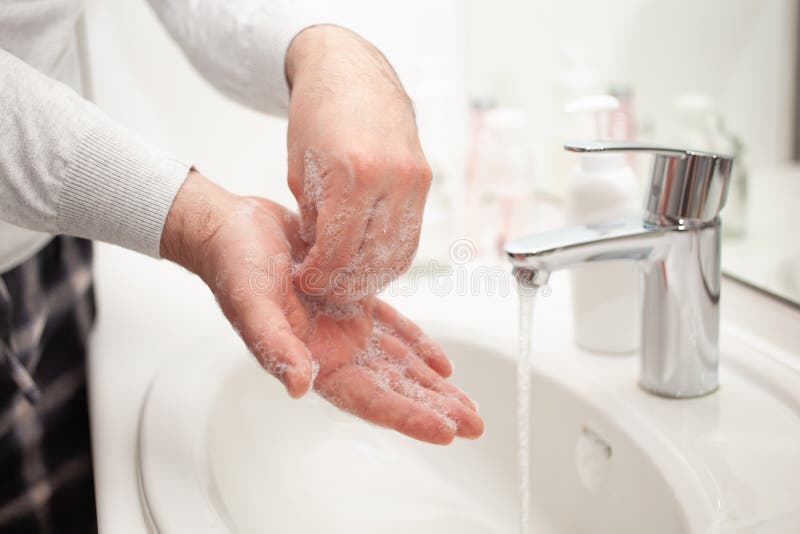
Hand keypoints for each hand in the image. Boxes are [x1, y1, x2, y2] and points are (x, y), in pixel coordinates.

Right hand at [161, 172, 482, 443]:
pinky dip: (419, 344)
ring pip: (400, 362)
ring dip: (433, 383)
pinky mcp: (353, 300)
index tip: (446, 431)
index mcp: (312, 359)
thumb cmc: (233, 267)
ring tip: (466, 403)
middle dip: (434, 407)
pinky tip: (442, 362)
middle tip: (474, 424)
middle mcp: (333, 349)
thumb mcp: (252, 305)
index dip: (408, 416)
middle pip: (394, 387)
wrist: (231, 229)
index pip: (370, 397)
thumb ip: (275, 347)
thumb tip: (297, 386)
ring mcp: (345, 327)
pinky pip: (394, 328)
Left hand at [285, 25, 431, 300]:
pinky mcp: (424, 179)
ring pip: (399, 251)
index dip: (320, 275)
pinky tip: (373, 266)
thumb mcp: (300, 170)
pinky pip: (412, 233)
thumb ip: (315, 219)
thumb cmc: (317, 115)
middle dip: (345, 282)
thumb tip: (325, 260)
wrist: (352, 72)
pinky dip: (394, 257)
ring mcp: (413, 179)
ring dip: (374, 276)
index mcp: (352, 174)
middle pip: (372, 257)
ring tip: (349, 285)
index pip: (338, 249)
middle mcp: (390, 178)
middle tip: (327, 292)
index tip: (307, 282)